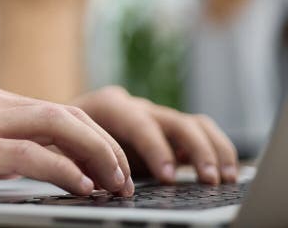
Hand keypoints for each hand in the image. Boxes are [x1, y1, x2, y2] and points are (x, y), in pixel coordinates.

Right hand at [0, 85, 134, 196]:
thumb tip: (15, 168)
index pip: (52, 112)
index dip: (88, 136)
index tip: (108, 163)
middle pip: (66, 112)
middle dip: (104, 142)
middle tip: (126, 174)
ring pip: (58, 123)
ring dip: (96, 152)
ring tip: (117, 182)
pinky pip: (30, 153)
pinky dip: (64, 168)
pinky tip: (82, 186)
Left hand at [73, 86, 237, 184]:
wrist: (60, 125)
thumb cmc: (59, 137)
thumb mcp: (63, 145)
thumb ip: (80, 158)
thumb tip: (97, 181)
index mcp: (109, 105)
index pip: (138, 122)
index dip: (155, 149)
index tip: (167, 176)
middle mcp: (137, 107)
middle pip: (174, 121)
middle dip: (194, 151)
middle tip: (206, 180)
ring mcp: (155, 117)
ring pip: (193, 124)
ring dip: (212, 150)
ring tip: (224, 178)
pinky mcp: (168, 131)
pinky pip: (200, 132)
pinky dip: (217, 149)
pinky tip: (227, 172)